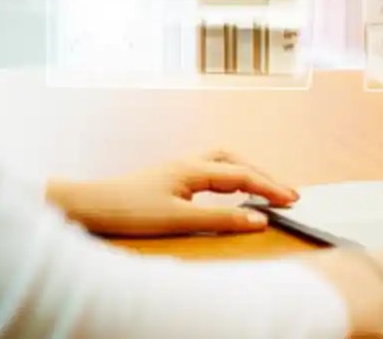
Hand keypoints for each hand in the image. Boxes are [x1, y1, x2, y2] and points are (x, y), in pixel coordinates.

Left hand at [46, 150, 297, 236]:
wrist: (90, 205)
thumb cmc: (129, 210)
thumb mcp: (179, 220)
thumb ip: (221, 220)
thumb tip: (259, 221)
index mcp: (194, 169)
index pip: (242, 175)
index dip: (270, 188)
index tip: (292, 201)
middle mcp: (189, 163)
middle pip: (237, 161)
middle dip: (264, 175)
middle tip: (287, 193)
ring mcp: (178, 168)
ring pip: (223, 160)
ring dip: (247, 170)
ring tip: (265, 186)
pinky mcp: (169, 177)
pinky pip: (210, 168)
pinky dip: (229, 175)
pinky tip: (228, 188)